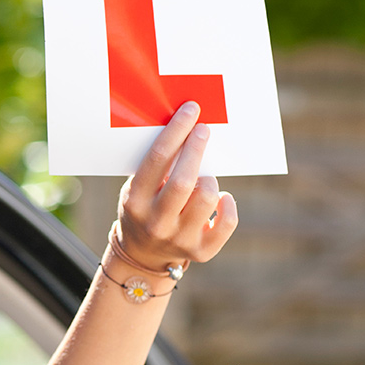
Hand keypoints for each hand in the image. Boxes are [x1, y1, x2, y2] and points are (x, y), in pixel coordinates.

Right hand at [116, 101, 237, 269]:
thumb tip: (187, 129)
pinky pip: (227, 222)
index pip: (157, 159)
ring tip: (203, 178)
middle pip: (185, 180)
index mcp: (135, 202)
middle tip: (204, 129)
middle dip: (197, 148)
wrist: (143, 253)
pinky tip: (222, 198)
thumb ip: (157, 167)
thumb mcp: (137, 189)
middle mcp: (156, 223)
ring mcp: (179, 239)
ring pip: (208, 197)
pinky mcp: (201, 251)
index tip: (191, 111)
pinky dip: (228, 205)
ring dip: (210, 180)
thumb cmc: (144, 207)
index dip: (177, 131)